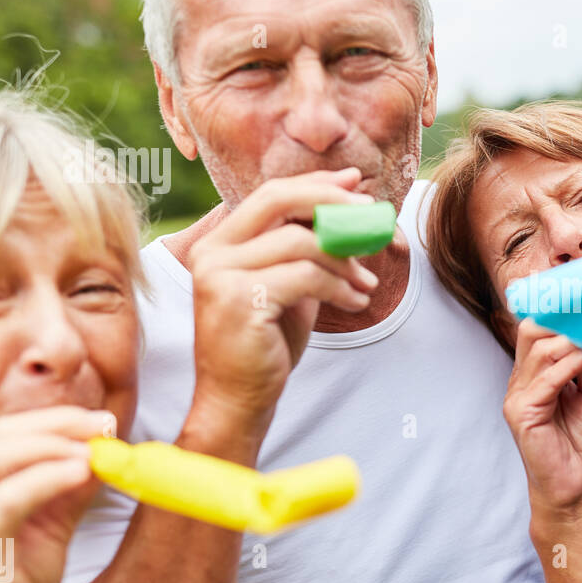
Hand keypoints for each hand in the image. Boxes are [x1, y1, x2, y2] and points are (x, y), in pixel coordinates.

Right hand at [0, 407, 105, 582]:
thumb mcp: (48, 531)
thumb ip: (67, 492)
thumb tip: (101, 454)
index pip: (3, 434)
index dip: (53, 420)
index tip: (100, 421)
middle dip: (57, 423)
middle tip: (104, 425)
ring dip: (54, 444)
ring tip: (97, 447)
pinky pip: (7, 499)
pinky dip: (47, 478)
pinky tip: (82, 472)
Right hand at [189, 169, 380, 440]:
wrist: (239, 401)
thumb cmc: (267, 344)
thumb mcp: (288, 286)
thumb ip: (305, 249)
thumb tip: (347, 206)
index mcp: (220, 243)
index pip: (270, 195)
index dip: (315, 184)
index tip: (354, 182)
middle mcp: (211, 252)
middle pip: (278, 200)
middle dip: (331, 204)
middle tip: (371, 218)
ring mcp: (219, 274)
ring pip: (301, 242)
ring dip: (345, 261)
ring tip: (365, 285)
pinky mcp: (239, 300)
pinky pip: (306, 276)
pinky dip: (340, 287)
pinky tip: (356, 303)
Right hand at [502, 319, 581, 515]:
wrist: (576, 485)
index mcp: (536, 371)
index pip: (540, 326)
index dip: (560, 306)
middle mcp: (522, 379)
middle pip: (532, 329)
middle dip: (564, 314)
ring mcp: (518, 395)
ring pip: (538, 349)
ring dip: (573, 338)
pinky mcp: (521, 413)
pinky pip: (546, 379)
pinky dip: (571, 363)